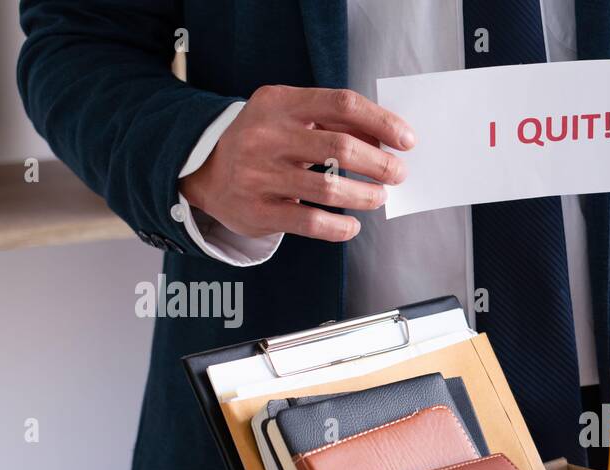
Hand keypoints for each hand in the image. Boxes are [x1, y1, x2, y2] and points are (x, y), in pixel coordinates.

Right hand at [180, 85, 413, 242]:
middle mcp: (267, 136)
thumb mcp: (290, 116)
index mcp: (280, 103)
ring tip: (379, 196)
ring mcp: (260, 175)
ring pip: (331, 189)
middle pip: (341, 147)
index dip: (381, 122)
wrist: (203, 169)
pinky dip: (341, 228)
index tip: (406, 140)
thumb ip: (334, 122)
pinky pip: (312, 223)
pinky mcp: (259, 211)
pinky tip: (352, 225)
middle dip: (380, 164)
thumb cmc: (264, 140)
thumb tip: (385, 142)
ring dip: (366, 196)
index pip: (342, 104)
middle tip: (398, 173)